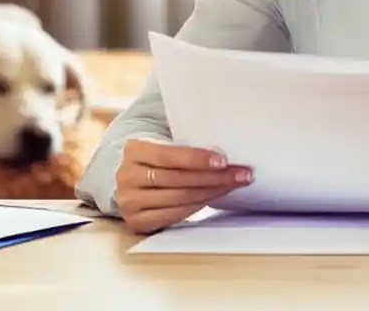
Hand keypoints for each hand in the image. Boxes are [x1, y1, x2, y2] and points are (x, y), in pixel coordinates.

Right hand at [115, 138, 252, 233]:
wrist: (130, 183)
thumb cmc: (155, 161)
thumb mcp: (159, 146)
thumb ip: (181, 147)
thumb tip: (222, 150)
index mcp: (133, 151)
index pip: (168, 155)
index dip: (197, 159)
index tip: (224, 161)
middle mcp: (127, 176)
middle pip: (177, 179)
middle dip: (214, 177)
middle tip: (241, 174)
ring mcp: (130, 201)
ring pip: (179, 198)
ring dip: (212, 192)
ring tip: (234, 185)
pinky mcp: (137, 221)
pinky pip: (174, 214)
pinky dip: (198, 206)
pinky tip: (214, 197)